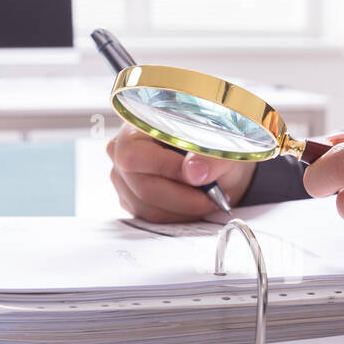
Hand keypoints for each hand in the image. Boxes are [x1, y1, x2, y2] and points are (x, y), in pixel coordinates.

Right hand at [106, 125, 255, 221]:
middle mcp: (121, 151)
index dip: (167, 169)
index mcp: (137, 125)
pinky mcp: (130, 199)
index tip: (200, 178)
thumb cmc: (213, 146)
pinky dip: (177, 216)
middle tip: (212, 198)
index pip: (134, 154)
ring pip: (147, 209)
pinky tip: (195, 204)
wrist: (214, 161)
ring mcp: (123, 178)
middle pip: (142, 187)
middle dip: (184, 199)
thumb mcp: (222, 146)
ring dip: (183, 211)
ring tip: (208, 200)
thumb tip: (194, 172)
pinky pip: (150, 218)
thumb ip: (210, 157)